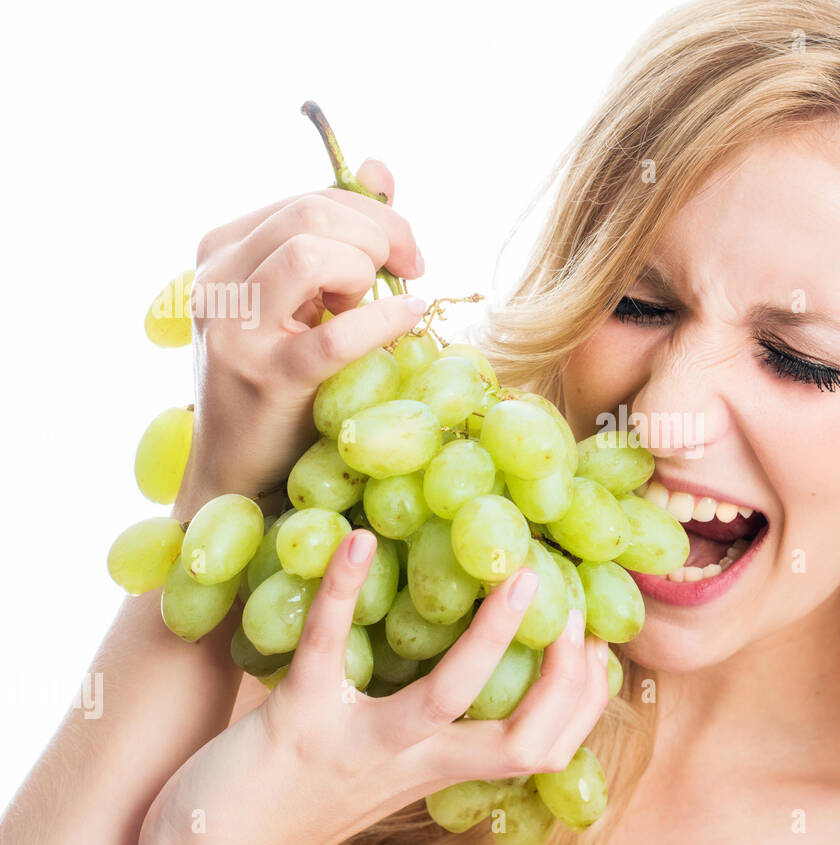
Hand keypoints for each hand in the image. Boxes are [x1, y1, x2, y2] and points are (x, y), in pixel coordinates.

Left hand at [136, 529, 610, 844]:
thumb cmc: (296, 801)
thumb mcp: (378, 774)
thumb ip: (424, 734)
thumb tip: (464, 670)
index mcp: (435, 772)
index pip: (541, 752)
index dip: (582, 702)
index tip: (595, 644)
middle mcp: (409, 766)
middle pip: (521, 741)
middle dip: (566, 680)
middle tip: (577, 613)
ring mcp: (355, 744)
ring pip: (444, 698)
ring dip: (491, 635)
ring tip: (518, 575)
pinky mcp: (294, 719)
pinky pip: (325, 648)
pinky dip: (343, 591)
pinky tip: (361, 540)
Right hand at [176, 160, 426, 515]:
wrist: (240, 469)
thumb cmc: (281, 380)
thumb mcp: (307, 299)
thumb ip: (343, 234)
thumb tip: (379, 168)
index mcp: (223, 250)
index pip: (310, 200)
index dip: (374, 215)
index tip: (408, 254)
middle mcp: (217, 280)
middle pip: (311, 214)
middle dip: (379, 234)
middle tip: (410, 270)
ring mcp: (234, 330)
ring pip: (311, 254)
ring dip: (366, 273)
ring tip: (376, 306)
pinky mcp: (265, 378)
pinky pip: (334, 334)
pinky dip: (383, 320)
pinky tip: (408, 319)